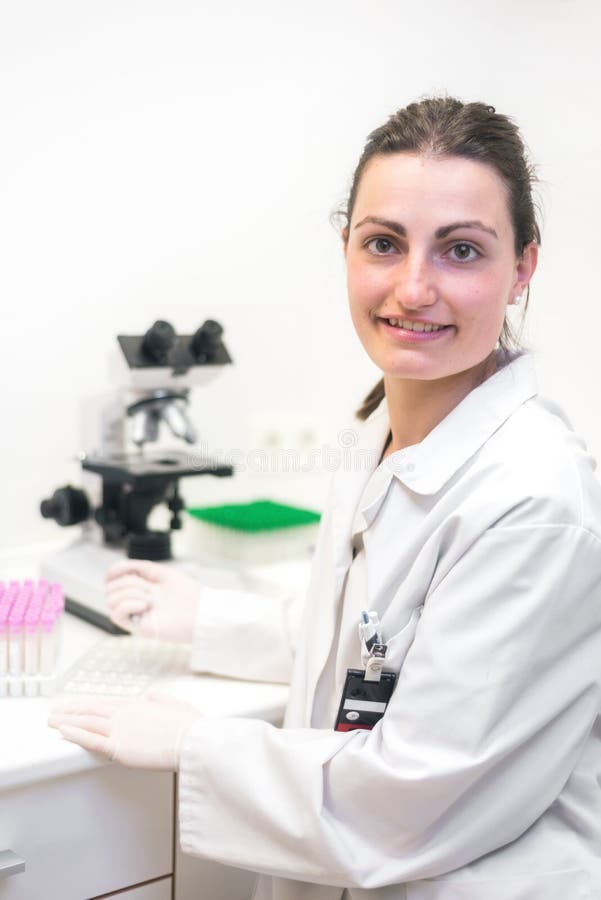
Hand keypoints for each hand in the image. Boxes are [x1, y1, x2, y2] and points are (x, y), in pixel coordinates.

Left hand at [48, 692, 201, 769]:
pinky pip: (92, 741)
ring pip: (87, 723)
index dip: (88, 704)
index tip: (76, 705)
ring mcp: (121, 729)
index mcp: (138, 704)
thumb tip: (150, 695)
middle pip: (91, 711)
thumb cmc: (189, 726)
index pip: (106, 703)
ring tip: (52, 721)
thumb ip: (160, 698)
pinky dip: (75, 735)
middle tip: (55, 711)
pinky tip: (63, 732)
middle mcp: (126, 713)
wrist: (193, 741)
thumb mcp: (175, 704)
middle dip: (71, 711)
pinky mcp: (120, 747)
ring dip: (67, 721)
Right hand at [105, 559, 199, 641]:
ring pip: (111, 600)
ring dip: (130, 593)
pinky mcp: (138, 627)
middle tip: (149, 588)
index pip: (115, 578)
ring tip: (150, 598)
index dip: (113, 571)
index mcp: (143, 586)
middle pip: (111, 588)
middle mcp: (137, 600)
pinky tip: (144, 605)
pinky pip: (116, 615)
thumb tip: (114, 569)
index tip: (118, 570)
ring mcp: (137, 614)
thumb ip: (139, 567)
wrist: (201, 612)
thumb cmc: (187, 592)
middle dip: (128, 582)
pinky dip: (127, 605)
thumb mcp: (162, 572)